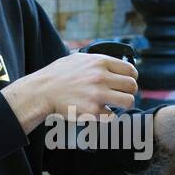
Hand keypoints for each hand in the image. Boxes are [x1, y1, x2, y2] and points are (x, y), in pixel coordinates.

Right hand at [2, 52, 137, 132]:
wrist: (42, 91)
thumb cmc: (58, 75)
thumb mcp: (79, 58)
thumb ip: (98, 61)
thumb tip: (116, 64)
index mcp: (100, 62)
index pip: (130, 70)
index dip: (131, 77)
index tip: (127, 82)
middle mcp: (101, 77)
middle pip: (132, 86)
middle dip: (129, 92)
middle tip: (121, 95)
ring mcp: (98, 95)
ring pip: (128, 101)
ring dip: (123, 104)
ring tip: (114, 105)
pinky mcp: (93, 111)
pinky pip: (112, 116)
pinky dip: (107, 116)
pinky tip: (99, 112)